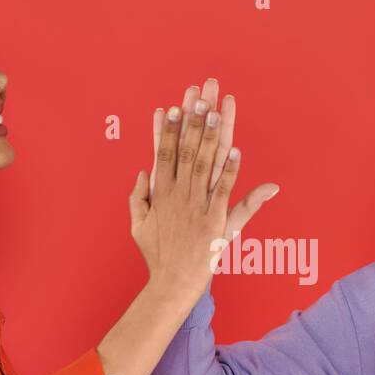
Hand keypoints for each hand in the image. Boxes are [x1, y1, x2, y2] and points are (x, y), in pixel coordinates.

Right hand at [129, 80, 279, 302]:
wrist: (172, 284)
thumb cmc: (156, 256)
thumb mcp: (137, 224)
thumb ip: (137, 196)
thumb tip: (141, 171)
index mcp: (161, 193)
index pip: (165, 151)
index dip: (172, 127)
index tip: (176, 103)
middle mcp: (179, 195)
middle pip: (187, 148)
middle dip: (195, 117)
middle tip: (202, 90)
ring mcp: (197, 206)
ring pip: (205, 163)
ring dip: (212, 135)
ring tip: (217, 109)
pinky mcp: (215, 221)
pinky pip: (224, 192)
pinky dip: (231, 172)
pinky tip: (236, 151)